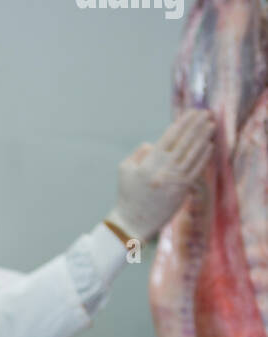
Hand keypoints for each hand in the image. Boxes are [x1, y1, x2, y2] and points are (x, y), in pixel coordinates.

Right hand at [107, 109, 215, 242]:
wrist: (133, 223)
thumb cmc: (128, 195)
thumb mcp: (125, 169)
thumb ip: (139, 152)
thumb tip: (153, 143)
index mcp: (149, 162)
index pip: (170, 137)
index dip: (182, 123)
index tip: (191, 113)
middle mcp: (164, 169)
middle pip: (184, 142)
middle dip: (196, 125)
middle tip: (205, 113)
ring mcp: (175, 180)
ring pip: (193, 154)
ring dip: (203, 137)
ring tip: (211, 125)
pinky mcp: (182, 191)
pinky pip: (196, 170)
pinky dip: (204, 157)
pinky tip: (209, 146)